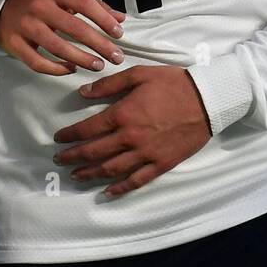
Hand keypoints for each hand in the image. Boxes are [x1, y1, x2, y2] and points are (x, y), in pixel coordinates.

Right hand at [0, 0, 125, 76]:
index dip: (103, 18)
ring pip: (57, 47)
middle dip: (99, 44)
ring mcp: (25, 26)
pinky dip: (56, 69)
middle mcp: (38, 7)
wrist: (2, 8)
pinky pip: (38, 62)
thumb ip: (92, 5)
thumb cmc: (39, 1)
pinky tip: (71, 70)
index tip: (119, 33)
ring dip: (82, 59)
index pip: (83, 3)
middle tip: (116, 56)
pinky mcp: (14, 44)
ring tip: (99, 65)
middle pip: (74, 28)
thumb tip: (120, 19)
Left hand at [52, 65, 211, 195]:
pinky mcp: (161, 164)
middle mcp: (130, 137)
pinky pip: (136, 180)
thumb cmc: (173, 83)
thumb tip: (83, 93)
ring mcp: (146, 153)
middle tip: (59, 160)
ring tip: (76, 176)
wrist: (207, 99)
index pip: (88, 129)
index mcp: (123, 114)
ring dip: (90, 174)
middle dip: (73, 157)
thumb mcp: (139, 74)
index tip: (58, 139)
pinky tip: (107, 191)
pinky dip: (120, 188)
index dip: (70, 135)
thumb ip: (109, 85)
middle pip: (94, 152)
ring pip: (111, 169)